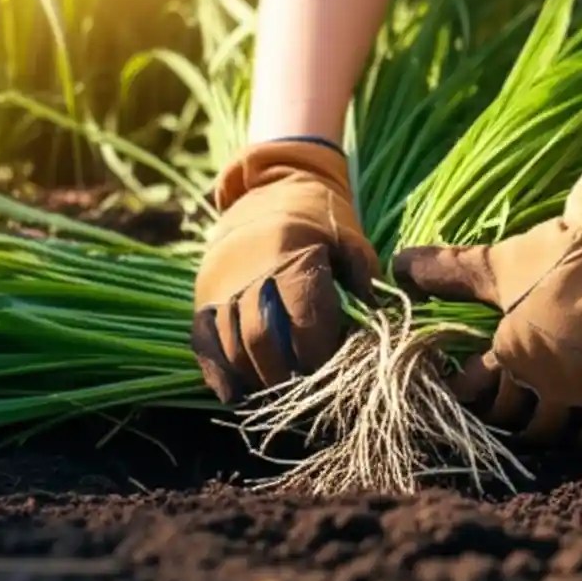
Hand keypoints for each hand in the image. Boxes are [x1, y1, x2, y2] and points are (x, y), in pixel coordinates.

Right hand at [191, 139, 379, 403]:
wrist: (272, 184)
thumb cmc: (321, 217)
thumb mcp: (350, 238)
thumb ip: (365, 278)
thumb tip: (378, 321)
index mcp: (292, 256)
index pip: (303, 317)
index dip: (319, 352)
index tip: (333, 370)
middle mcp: (251, 272)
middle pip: (263, 338)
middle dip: (285, 373)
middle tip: (304, 391)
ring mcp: (221, 284)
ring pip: (232, 343)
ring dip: (255, 377)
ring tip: (277, 396)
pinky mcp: (203, 294)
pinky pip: (202, 339)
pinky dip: (217, 371)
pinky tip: (234, 394)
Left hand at [392, 145, 581, 448]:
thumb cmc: (555, 255)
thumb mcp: (496, 265)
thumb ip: (448, 272)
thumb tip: (396, 265)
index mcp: (506, 350)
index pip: (469, 390)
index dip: (458, 392)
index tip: (455, 390)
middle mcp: (538, 379)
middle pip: (506, 416)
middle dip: (494, 414)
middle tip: (492, 409)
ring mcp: (576, 391)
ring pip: (545, 433)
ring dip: (533, 432)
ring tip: (528, 425)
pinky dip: (578, 439)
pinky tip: (572, 432)